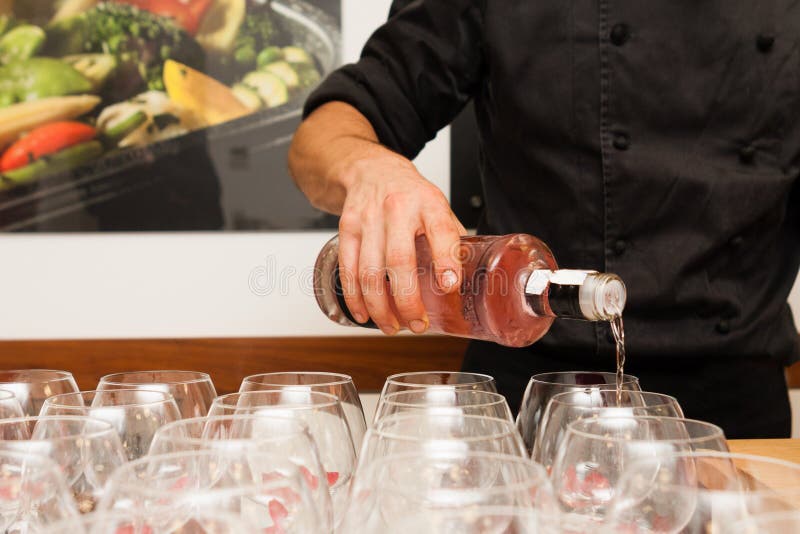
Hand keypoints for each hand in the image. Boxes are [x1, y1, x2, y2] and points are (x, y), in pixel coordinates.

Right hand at [337, 145, 465, 334]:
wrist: (370, 170)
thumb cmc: (409, 194)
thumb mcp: (437, 206)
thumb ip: (451, 240)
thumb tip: (467, 280)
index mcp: (428, 203)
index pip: (440, 230)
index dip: (446, 259)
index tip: (449, 285)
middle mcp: (398, 209)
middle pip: (399, 261)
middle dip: (408, 300)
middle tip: (417, 324)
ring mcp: (368, 219)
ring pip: (369, 271)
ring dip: (380, 307)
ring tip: (392, 326)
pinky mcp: (347, 228)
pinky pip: (348, 269)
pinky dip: (355, 297)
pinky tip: (363, 315)